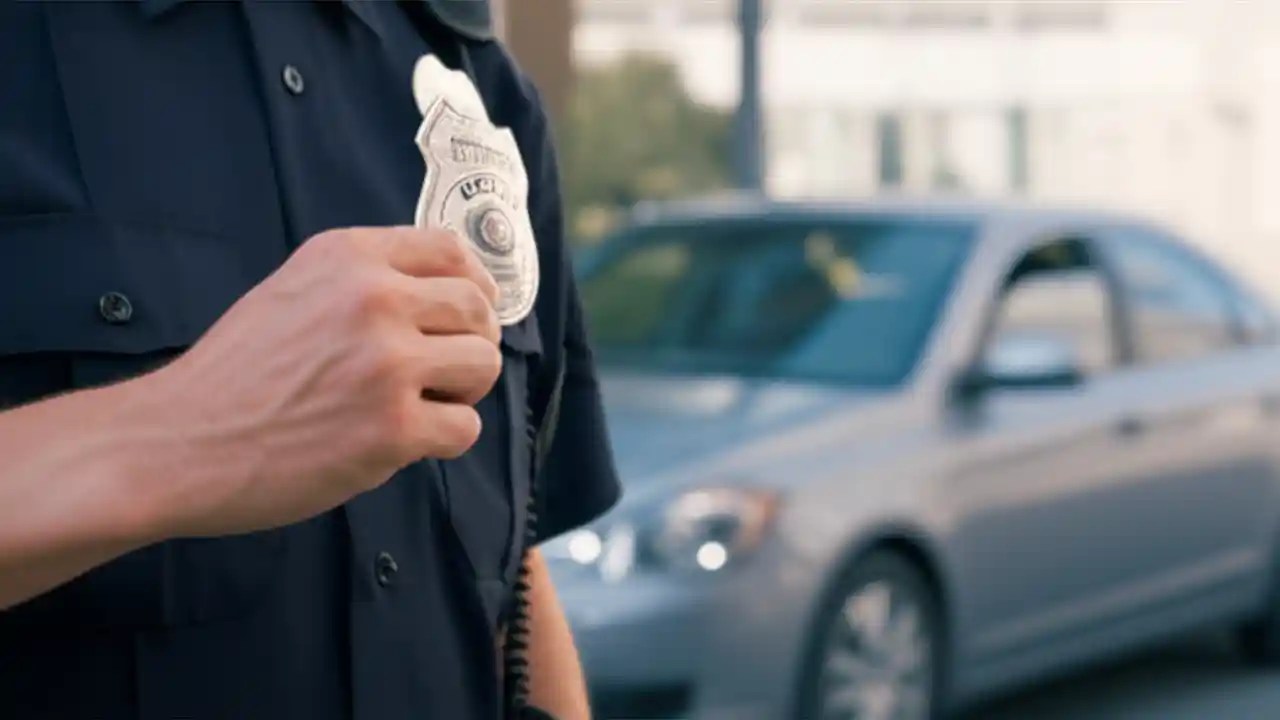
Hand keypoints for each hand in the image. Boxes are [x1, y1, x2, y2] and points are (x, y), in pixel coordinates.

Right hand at [128, 227, 501, 538]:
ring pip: (483, 366)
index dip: (475, 286)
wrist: (177, 442)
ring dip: (462, 392)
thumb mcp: (294, 289)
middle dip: (472, 343)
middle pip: (479, 310)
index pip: (454, 251)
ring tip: (418, 407)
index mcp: (350, 256)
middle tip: (443, 373)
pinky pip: (466, 428)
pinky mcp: (393, 429)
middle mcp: (375, 299)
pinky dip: (443, 440)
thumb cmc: (233, 375)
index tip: (469, 315)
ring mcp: (387, 364)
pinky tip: (401, 442)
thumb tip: (445, 296)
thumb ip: (364, 282)